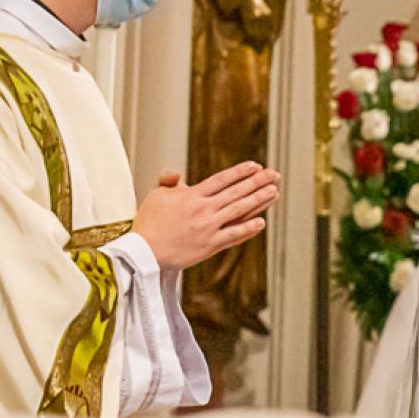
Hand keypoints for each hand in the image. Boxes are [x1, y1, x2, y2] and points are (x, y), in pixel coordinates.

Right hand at [133, 162, 280, 270]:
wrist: (144, 251)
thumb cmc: (149, 223)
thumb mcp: (156, 196)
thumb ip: (170, 183)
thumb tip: (179, 175)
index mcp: (191, 196)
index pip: (221, 180)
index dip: (239, 172)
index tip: (256, 166)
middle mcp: (203, 210)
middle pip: (235, 192)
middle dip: (256, 182)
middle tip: (274, 175)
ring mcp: (209, 228)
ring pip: (239, 211)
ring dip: (258, 201)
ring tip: (274, 191)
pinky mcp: (210, 245)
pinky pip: (233, 235)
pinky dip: (248, 229)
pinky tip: (262, 222)